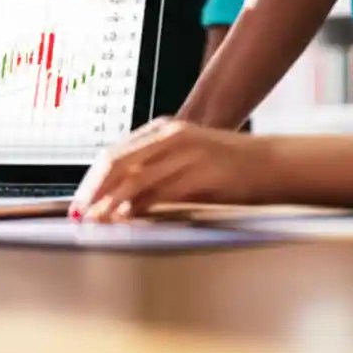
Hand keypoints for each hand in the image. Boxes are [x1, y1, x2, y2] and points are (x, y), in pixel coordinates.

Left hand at [70, 118, 268, 221]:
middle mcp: (171, 136)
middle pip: (117, 164)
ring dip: (111, 204)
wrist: (272, 163)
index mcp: (164, 131)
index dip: (92, 181)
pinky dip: (142, 207)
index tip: (79, 203)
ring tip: (98, 222)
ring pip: (135, 179)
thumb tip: (120, 203)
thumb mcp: (186, 160)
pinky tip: (130, 219)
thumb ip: (155, 174)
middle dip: (94, 191)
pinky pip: (162, 192)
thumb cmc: (229, 167)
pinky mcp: (202, 171)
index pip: (114, 154)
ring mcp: (186, 152)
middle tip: (80, 214)